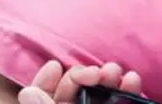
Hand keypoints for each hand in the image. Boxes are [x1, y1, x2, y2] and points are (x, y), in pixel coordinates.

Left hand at [18, 61, 143, 103]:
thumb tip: (27, 92)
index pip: (41, 96)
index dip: (44, 81)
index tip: (55, 65)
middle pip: (73, 93)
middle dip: (86, 76)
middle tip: (102, 69)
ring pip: (98, 96)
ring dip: (109, 80)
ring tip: (118, 72)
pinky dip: (128, 94)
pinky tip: (134, 82)